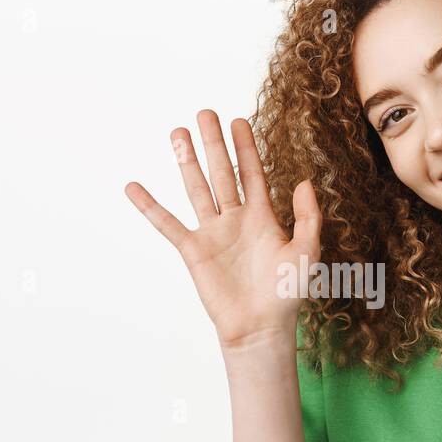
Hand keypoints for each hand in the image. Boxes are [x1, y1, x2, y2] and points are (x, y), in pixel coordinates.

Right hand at [125, 110, 321, 350]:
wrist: (260, 328)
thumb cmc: (286, 295)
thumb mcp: (307, 252)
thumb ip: (307, 217)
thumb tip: (303, 182)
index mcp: (262, 217)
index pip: (252, 173)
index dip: (246, 148)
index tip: (238, 120)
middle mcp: (235, 219)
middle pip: (221, 173)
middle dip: (214, 144)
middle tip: (205, 113)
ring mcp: (212, 233)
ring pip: (196, 189)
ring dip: (186, 161)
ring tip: (177, 133)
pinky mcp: (193, 251)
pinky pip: (167, 224)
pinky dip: (150, 206)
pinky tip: (133, 187)